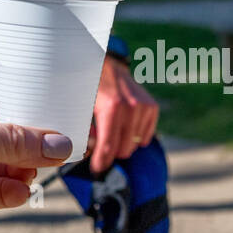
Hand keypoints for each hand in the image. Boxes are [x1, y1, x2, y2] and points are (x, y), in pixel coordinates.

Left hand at [88, 56, 158, 171]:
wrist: (107, 64)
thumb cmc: (90, 86)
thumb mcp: (81, 106)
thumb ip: (84, 132)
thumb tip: (87, 154)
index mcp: (111, 108)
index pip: (109, 147)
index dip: (101, 161)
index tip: (97, 168)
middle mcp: (131, 107)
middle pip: (124, 150)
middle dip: (111, 150)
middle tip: (100, 141)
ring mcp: (144, 107)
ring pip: (135, 145)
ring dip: (122, 141)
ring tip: (111, 128)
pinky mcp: (152, 107)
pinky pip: (145, 137)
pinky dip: (134, 135)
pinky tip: (124, 125)